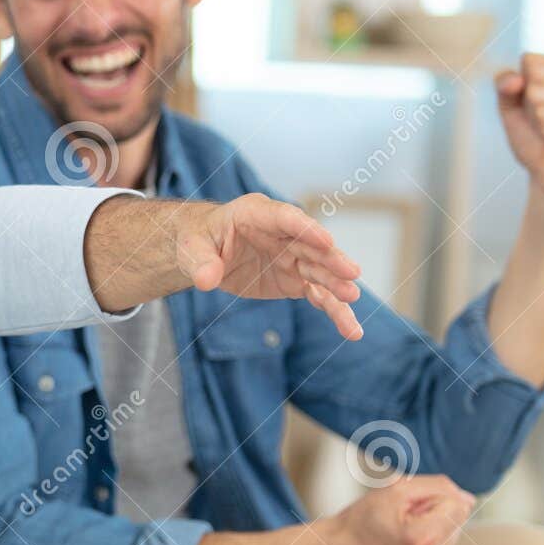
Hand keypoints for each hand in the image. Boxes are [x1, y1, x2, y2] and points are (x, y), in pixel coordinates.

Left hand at [179, 193, 363, 339]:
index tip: (327, 241)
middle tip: (351, 273)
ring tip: (352, 298)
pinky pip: (318, 296)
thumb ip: (200, 262)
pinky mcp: (295, 281)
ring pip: (320, 273)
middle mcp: (283, 234)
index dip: (305, 229)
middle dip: (331, 259)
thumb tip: (207, 280)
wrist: (204, 252)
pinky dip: (334, 311)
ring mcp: (293, 257)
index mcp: (257, 214)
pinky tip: (351, 330)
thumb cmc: (198, 241)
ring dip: (337, 286)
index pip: (286, 219)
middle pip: (311, 246)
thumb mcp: (191, 248)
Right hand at [309, 475, 474, 544]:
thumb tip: (468, 500)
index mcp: (423, 539)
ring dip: (430, 541)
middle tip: (397, 526)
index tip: (408, 508)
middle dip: (432, 520)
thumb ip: (436, 488)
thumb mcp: (392, 492)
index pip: (458, 506)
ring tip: (396, 544)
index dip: (433, 500)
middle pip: (455, 528)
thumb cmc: (356, 526)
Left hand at [495, 54, 543, 213]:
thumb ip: (505, 86)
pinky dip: (543, 128)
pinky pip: (543, 111)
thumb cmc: (535, 140)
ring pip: (536, 93)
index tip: (537, 108)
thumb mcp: (511, 109)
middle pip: (532, 75)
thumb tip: (515, 79)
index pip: (529, 60)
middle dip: (529, 104)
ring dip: (537, 119)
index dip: (521, 88)